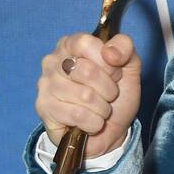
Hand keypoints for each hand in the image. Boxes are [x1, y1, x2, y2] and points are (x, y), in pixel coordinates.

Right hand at [35, 32, 140, 158]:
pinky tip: (89, 122)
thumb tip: (110, 52)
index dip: (107, 63)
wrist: (109, 130)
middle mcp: (52, 61)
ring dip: (102, 109)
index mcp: (70, 44)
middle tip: (108, 95)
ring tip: (99, 109)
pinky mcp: (44, 108)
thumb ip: (124, 47)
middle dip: (108, 89)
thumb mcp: (129, 66)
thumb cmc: (115, 94)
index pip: (86, 43)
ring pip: (85, 96)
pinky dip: (94, 123)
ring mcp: (45, 85)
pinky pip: (78, 116)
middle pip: (87, 71)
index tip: (114, 74)